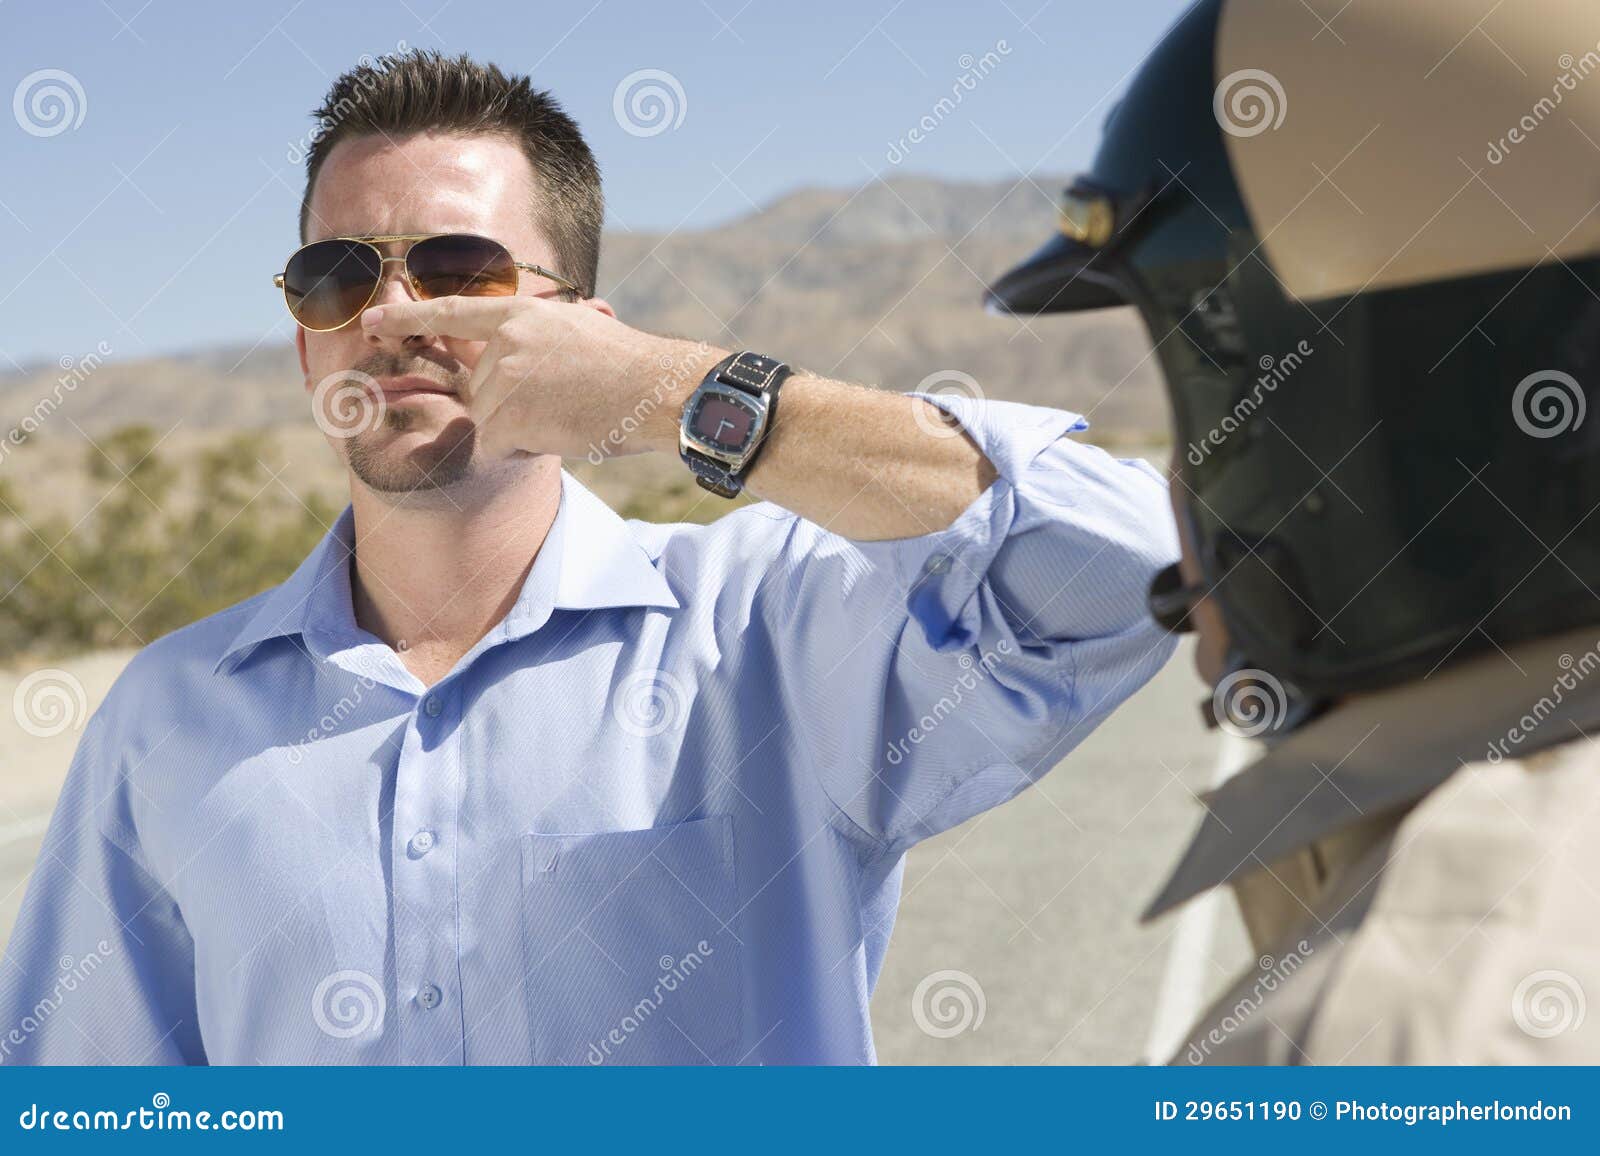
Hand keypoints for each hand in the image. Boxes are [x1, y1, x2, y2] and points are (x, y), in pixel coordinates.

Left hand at [360, 296, 714, 459]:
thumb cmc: (629, 370)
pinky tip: (562, 430)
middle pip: (479, 390)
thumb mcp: (577, 330)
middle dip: (512, 408)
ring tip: (568, 413)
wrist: (657, 390)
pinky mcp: (508, 413)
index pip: (452, 312)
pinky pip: (498, 445)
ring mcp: (504, 376)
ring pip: (489, 420)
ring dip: (523, 430)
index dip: (407, 317)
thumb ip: (532, 339)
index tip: (370, 319)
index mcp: (521, 313)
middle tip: (563, 402)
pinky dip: (526, 448)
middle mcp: (505, 340)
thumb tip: (503, 358)